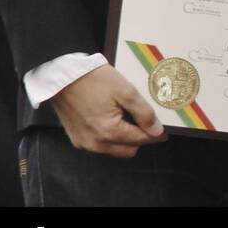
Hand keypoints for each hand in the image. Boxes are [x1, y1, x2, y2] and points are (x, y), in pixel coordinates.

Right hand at [49, 65, 165, 158]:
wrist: (63, 77)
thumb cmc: (94, 80)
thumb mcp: (125, 91)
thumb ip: (143, 112)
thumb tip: (157, 130)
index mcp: (109, 132)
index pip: (141, 140)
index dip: (155, 134)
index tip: (164, 129)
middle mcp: (95, 144)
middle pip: (128, 150)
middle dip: (140, 138)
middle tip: (146, 121)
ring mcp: (84, 143)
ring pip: (114, 149)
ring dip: (125, 139)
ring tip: (129, 118)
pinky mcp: (77, 138)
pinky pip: (100, 144)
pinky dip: (110, 136)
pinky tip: (113, 118)